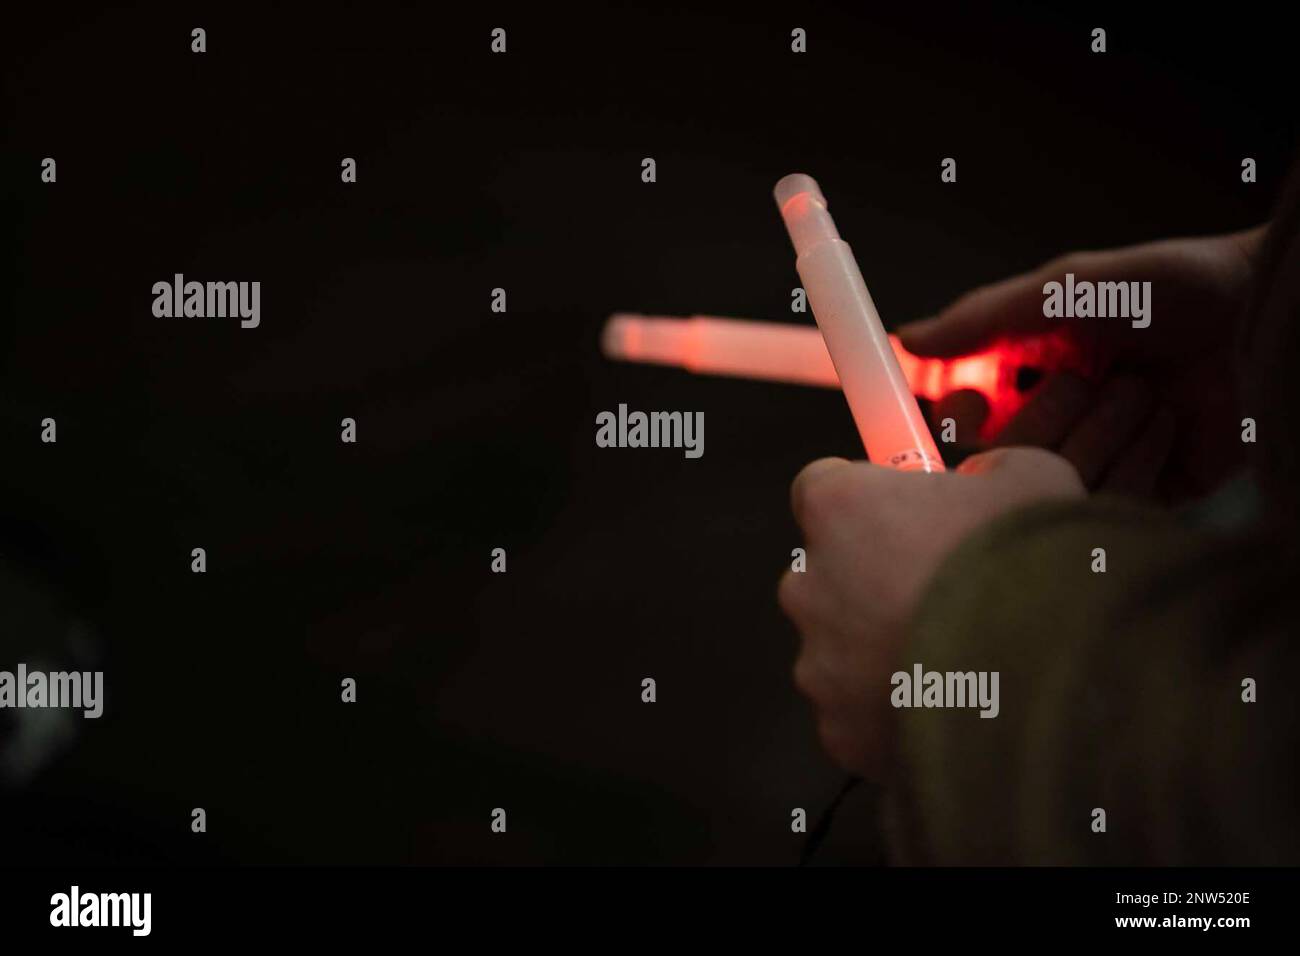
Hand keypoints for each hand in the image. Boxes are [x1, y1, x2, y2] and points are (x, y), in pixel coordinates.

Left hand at [778, 448, 1083, 778]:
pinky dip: (893, 714)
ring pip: (840, 651)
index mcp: (839, 510)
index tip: (907, 517)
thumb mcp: (1035, 480)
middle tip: (943, 596)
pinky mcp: (839, 733)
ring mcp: (820, 665)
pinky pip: (858, 716)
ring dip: (881, 652)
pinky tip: (951, 710)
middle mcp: (809, 585)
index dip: (868, 503)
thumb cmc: (1030, 566)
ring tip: (957, 661)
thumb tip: (984, 480)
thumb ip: (993, 470)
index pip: (820, 489)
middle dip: (871, 583)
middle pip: (826, 575)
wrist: (1050, 681)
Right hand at [899, 227, 1264, 500]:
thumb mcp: (1071, 287)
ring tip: (1143, 389)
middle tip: (1068, 386)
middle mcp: (1063, 414)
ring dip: (1093, 432)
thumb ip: (986, 316)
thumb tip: (908, 340)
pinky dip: (1130, 465)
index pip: (966, 405)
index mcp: (1034, 367)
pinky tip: (1164, 422)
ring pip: (1051, 481)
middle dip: (1029, 421)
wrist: (1272, 313)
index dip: (957, 408)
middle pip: (1000, 454)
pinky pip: (1107, 505)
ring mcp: (1105, 455)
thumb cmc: (1179, 287)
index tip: (960, 400)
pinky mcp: (1150, 491)